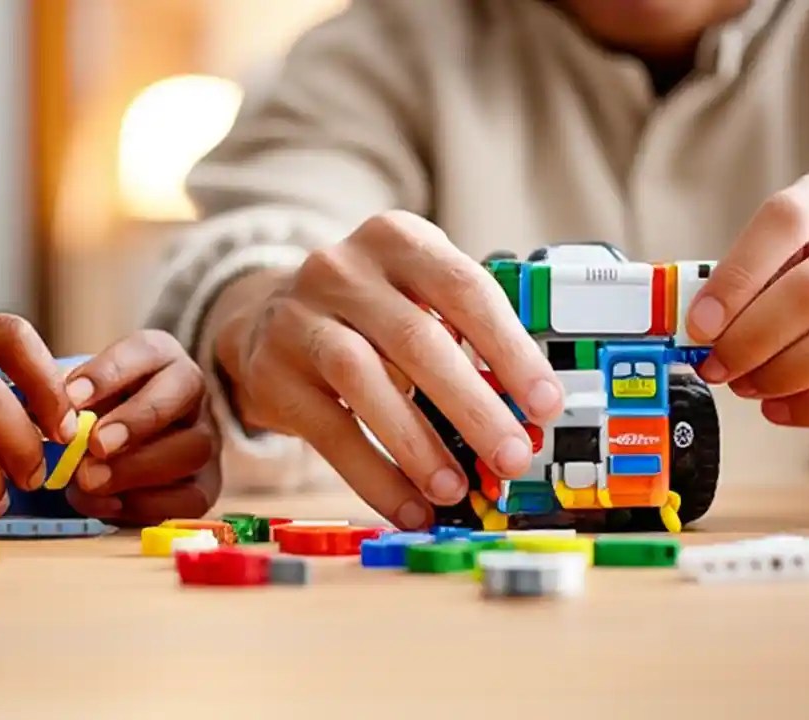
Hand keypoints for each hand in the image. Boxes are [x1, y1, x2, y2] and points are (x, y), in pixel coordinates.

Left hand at [60, 330, 217, 525]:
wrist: (131, 444)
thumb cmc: (99, 410)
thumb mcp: (82, 392)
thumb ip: (64, 400)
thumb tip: (37, 416)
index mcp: (160, 356)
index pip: (144, 351)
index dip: (108, 373)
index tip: (71, 398)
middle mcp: (191, 391)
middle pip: (183, 393)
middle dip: (136, 420)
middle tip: (95, 445)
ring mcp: (206, 437)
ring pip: (194, 447)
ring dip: (138, 468)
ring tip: (91, 481)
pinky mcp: (207, 484)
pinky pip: (191, 498)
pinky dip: (146, 504)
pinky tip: (108, 503)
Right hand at [208, 211, 563, 529]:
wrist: (263, 317)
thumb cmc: (366, 314)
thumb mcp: (413, 296)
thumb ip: (464, 335)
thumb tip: (525, 413)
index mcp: (396, 240)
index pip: (463, 288)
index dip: (510, 349)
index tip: (545, 403)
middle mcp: (342, 269)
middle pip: (416, 339)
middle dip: (472, 406)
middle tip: (511, 456)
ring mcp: (298, 318)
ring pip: (363, 381)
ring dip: (418, 445)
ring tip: (455, 489)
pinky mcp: (272, 373)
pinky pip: (330, 432)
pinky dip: (375, 477)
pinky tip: (409, 506)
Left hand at [687, 166, 808, 426]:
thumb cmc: (808, 261)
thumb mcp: (778, 249)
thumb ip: (744, 279)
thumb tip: (696, 328)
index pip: (785, 222)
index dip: (735, 279)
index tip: (700, 325)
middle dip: (752, 339)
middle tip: (717, 365)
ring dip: (786, 373)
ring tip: (747, 385)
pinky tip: (779, 408)